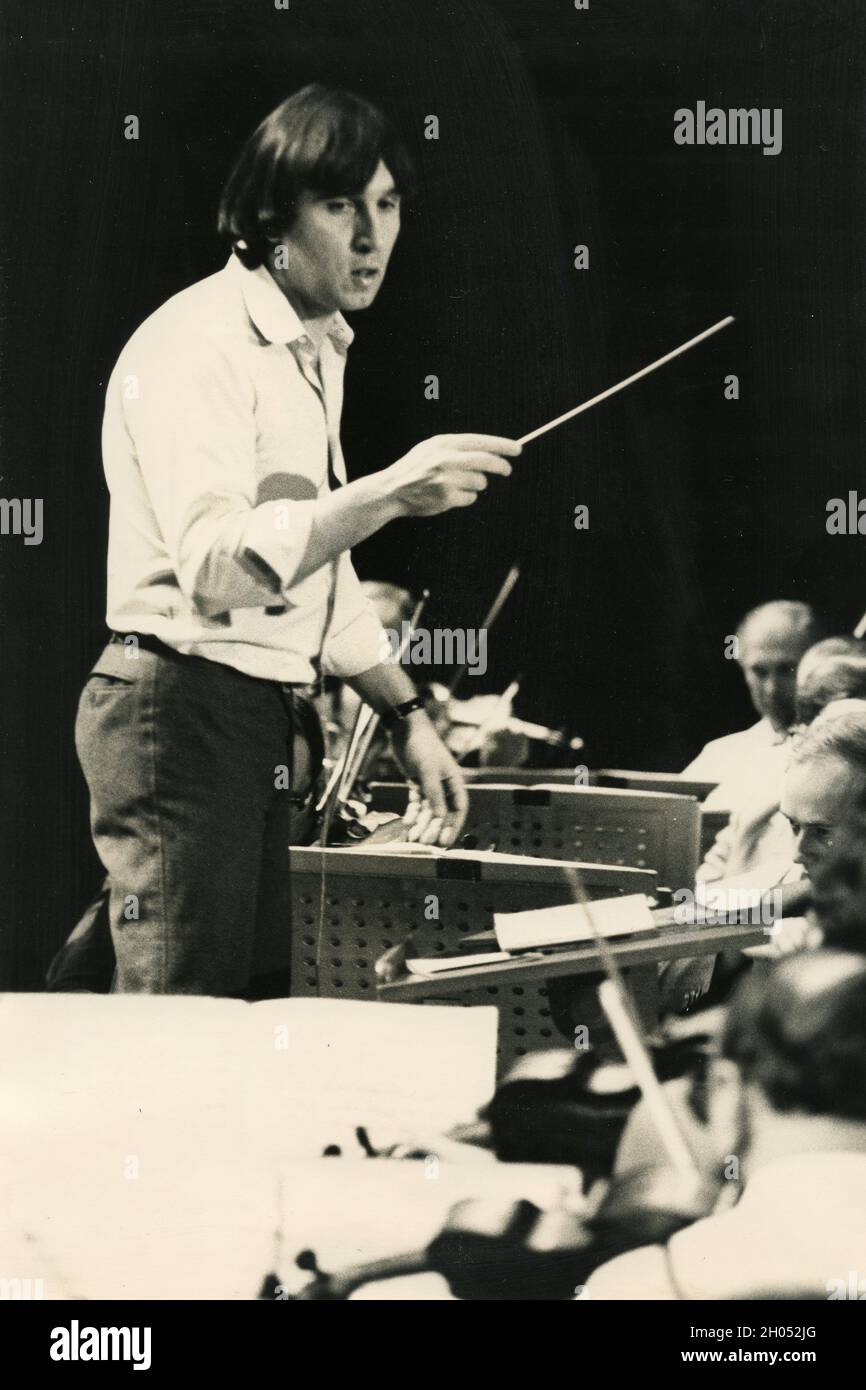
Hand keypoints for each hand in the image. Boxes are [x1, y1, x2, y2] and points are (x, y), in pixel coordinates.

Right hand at [383, 433, 520, 516]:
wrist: (392, 489)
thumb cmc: (416, 467)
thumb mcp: (432, 448)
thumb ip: (458, 447)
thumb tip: (491, 450)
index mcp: (444, 443)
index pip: (480, 442)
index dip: (502, 445)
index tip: (517, 449)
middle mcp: (446, 459)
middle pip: (486, 461)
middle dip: (501, 466)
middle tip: (507, 470)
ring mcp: (447, 479)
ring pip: (480, 482)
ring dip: (475, 484)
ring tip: (456, 484)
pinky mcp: (446, 497)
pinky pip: (471, 498)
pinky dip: (466, 498)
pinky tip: (450, 495)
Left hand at [390, 714, 467, 845]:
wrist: (406, 729)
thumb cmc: (422, 746)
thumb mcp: (428, 770)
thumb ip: (434, 794)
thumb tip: (440, 817)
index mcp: (454, 781)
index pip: (458, 809)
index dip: (453, 826)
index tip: (446, 841)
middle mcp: (444, 785)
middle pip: (442, 813)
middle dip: (435, 828)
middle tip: (426, 842)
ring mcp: (430, 784)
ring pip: (429, 810)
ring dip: (422, 823)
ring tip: (414, 837)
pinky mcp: (417, 782)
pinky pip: (417, 803)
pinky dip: (413, 812)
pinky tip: (407, 822)